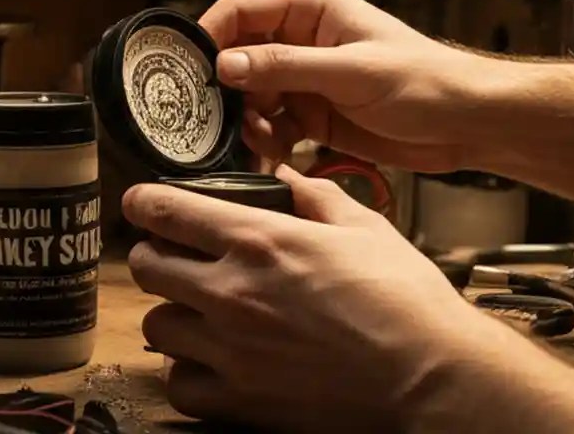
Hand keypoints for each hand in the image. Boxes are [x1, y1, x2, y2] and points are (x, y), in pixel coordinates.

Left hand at [126, 166, 486, 430]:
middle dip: (153, 256)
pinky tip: (210, 363)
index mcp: (259, 240)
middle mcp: (232, 291)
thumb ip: (317, 195)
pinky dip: (187, 373)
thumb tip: (289, 174)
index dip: (142, 202)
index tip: (140, 204)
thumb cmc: (407, 305)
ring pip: (155, 324)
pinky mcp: (239, 399)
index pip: (165, 210)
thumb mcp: (366, 229)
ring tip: (197, 314)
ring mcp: (230, 349)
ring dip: (171, 314)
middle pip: (145, 266)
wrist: (433, 381)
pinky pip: (179, 383)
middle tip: (173, 259)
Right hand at [199, 0, 492, 171]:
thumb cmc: (425, 82)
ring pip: (250, 96)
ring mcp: (304, 79)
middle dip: (228, 90)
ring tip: (263, 138)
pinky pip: (270, 124)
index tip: (190, 70)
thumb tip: (226, 65)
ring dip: (248, 120)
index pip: (239, 11)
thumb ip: (284, 66)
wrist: (466, 125)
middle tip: (222, 118)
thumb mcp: (350, 71)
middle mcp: (300, 39)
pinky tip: (278, 152)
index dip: (209, 36)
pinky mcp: (311, 114)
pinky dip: (267, 140)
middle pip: (237, 57)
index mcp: (310, 9)